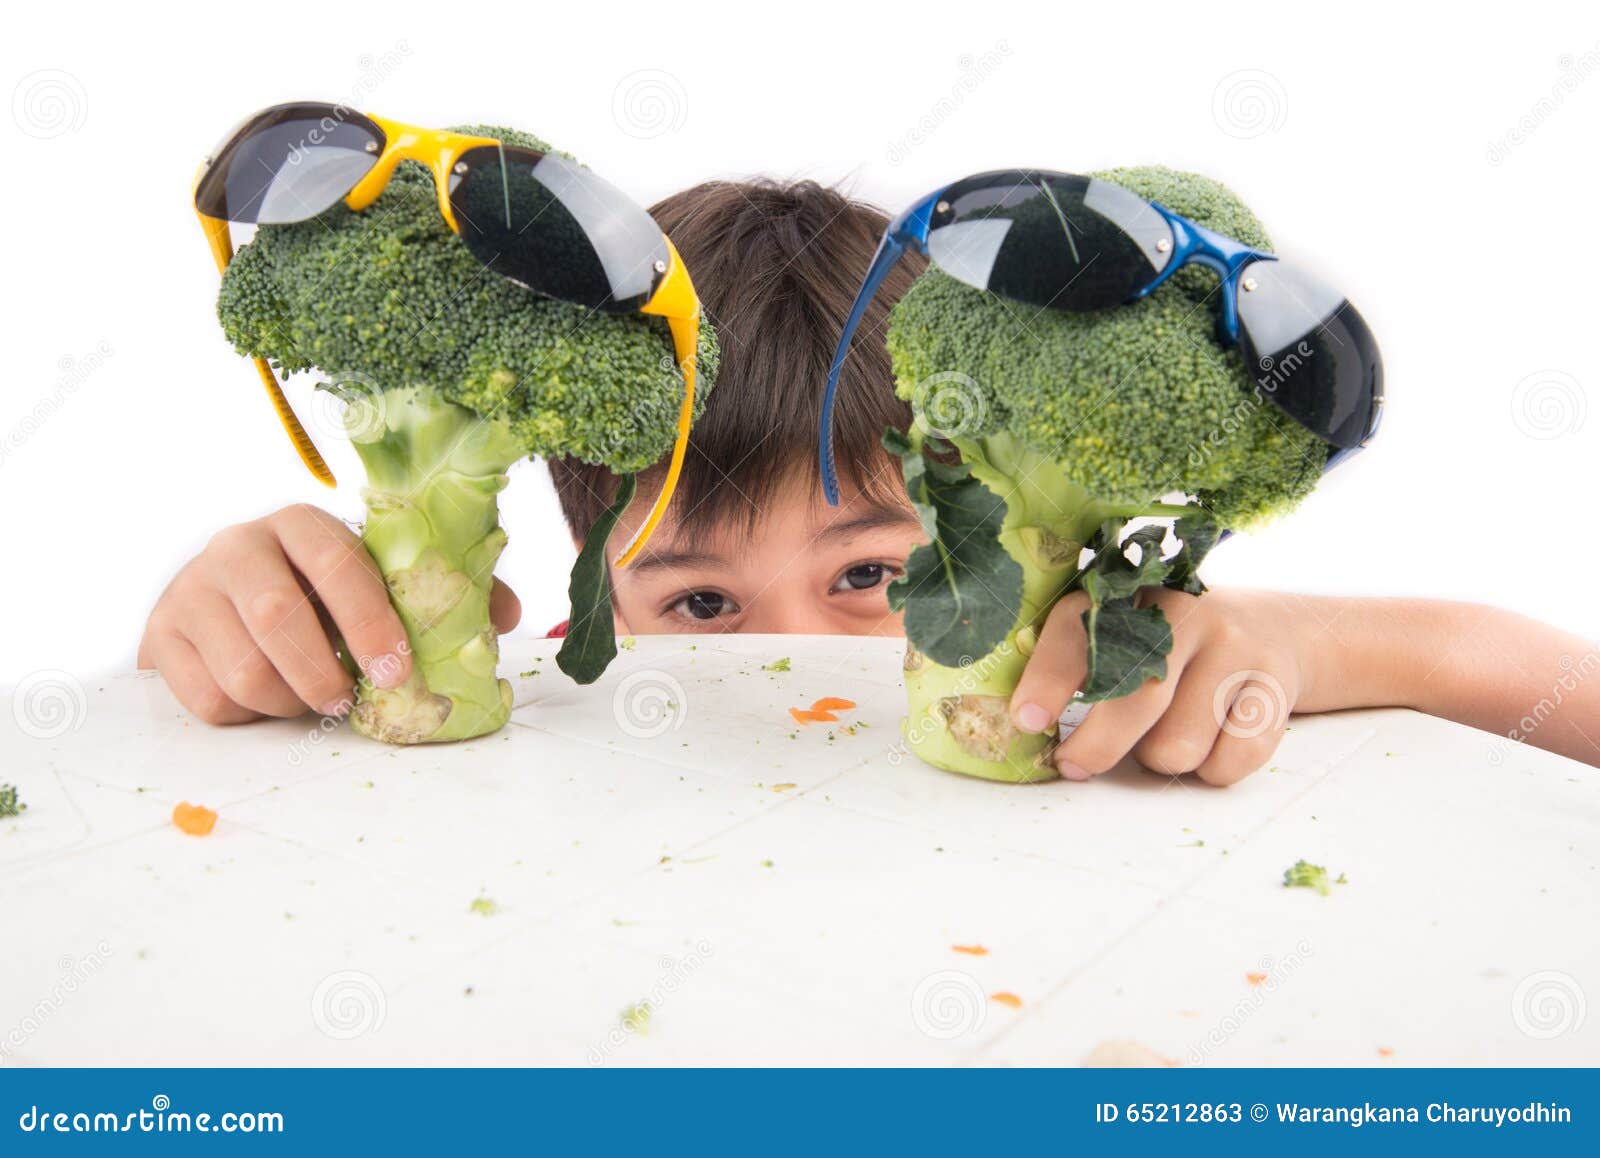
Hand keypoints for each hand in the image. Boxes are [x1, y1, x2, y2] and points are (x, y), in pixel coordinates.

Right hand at [138, 504, 521, 724]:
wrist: (221, 602)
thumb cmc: (318, 593)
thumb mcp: (373, 580)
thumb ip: (439, 592)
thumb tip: (507, 615)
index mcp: (300, 523)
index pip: (337, 563)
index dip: (371, 620)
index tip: (398, 668)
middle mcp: (238, 546)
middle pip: (278, 616)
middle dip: (324, 672)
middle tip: (349, 702)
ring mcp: (191, 590)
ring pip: (243, 668)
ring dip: (288, 701)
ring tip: (312, 699)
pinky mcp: (160, 637)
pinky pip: (208, 698)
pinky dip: (249, 715)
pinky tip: (268, 699)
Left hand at [1009, 588, 1307, 785]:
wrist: (1277, 628)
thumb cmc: (1171, 646)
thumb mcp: (1126, 633)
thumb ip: (1082, 665)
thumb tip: (1028, 727)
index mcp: (1131, 594)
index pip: (1082, 630)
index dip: (1049, 678)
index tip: (1027, 720)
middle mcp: (1186, 612)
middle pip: (1136, 700)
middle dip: (1098, 747)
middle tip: (1075, 765)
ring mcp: (1237, 646)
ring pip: (1178, 746)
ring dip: (1162, 759)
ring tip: (1169, 732)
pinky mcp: (1275, 685)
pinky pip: (1228, 762)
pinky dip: (1211, 770)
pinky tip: (1214, 739)